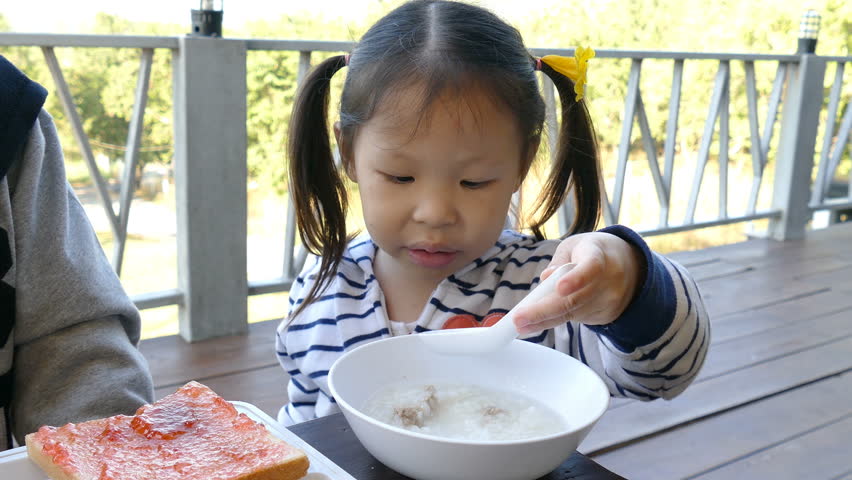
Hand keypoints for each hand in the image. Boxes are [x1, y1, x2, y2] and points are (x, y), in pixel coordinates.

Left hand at [513, 232, 644, 333]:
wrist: (631, 267)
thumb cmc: (591, 253)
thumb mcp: (574, 246)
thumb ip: (559, 261)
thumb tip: (545, 279)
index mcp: (598, 255)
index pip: (591, 267)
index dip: (576, 279)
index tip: (560, 288)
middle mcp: (608, 280)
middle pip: (574, 300)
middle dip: (543, 312)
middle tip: (518, 320)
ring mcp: (609, 300)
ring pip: (572, 314)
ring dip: (543, 321)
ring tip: (520, 325)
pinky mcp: (607, 315)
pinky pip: (576, 320)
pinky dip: (554, 321)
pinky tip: (537, 322)